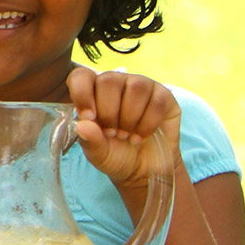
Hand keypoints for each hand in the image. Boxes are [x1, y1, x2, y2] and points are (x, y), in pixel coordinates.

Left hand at [66, 66, 181, 191]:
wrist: (144, 168)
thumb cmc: (115, 154)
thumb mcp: (98, 153)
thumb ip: (89, 139)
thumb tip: (82, 124)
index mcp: (93, 92)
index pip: (81, 76)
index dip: (82, 94)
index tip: (88, 117)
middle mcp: (117, 83)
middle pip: (109, 80)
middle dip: (109, 112)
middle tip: (112, 134)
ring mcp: (141, 86)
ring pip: (136, 87)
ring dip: (129, 117)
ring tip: (126, 136)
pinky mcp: (164, 96)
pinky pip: (158, 101)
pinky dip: (148, 123)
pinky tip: (141, 136)